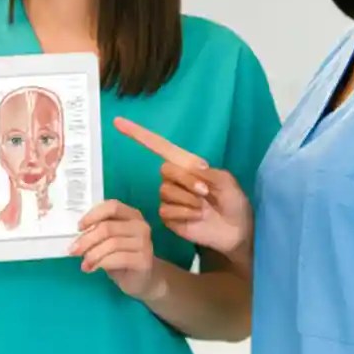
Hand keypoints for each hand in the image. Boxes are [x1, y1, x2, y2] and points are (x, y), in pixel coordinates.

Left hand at [70, 200, 162, 300]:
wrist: (143, 279)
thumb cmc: (122, 256)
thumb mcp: (109, 240)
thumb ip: (98, 232)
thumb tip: (76, 235)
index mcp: (131, 215)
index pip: (112, 207)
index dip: (93, 215)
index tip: (79, 227)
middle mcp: (140, 226)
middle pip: (108, 227)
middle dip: (87, 240)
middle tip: (73, 250)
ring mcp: (144, 243)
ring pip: (111, 244)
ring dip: (92, 254)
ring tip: (84, 263)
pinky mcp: (143, 260)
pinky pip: (117, 259)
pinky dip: (100, 264)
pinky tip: (91, 269)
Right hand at [114, 117, 252, 267]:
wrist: (236, 230)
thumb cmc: (233, 201)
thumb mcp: (226, 181)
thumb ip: (208, 172)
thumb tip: (192, 167)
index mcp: (186, 165)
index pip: (159, 146)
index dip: (138, 134)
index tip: (118, 122)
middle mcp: (174, 179)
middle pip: (165, 169)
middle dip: (187, 180)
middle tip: (205, 191)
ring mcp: (169, 198)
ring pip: (166, 191)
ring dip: (189, 199)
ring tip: (203, 207)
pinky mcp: (168, 217)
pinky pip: (167, 210)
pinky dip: (185, 213)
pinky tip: (197, 217)